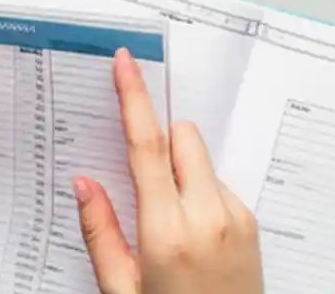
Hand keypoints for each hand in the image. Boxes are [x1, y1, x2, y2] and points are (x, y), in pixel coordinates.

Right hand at [73, 49, 263, 293]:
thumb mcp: (121, 288)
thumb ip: (100, 231)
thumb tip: (83, 182)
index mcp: (166, 230)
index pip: (146, 146)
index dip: (134, 97)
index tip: (127, 62)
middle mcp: (207, 214)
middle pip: (182, 138)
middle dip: (160, 141)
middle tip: (142, 176)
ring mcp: (235, 216)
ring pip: (201, 159)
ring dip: (181, 170)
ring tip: (167, 222)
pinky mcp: (251, 222)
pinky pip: (219, 184)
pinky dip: (200, 193)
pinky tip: (191, 235)